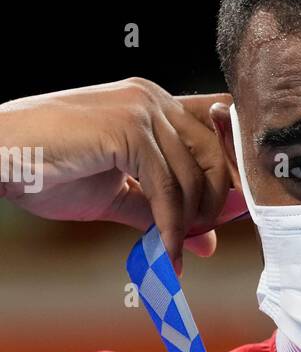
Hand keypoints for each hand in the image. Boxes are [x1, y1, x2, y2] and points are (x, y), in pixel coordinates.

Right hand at [0, 78, 234, 269]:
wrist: (0, 159)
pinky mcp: (128, 129)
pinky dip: (170, 228)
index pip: (213, 135)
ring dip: (189, 224)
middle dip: (214, 204)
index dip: (227, 177)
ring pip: (192, 177)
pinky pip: (166, 189)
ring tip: (175, 251)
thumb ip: (161, 210)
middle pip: (214, 155)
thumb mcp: (117, 194)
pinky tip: (166, 253)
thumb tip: (206, 240)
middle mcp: (152, 98)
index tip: (225, 218)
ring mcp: (141, 109)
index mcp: (152, 103)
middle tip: (199, 240)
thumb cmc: (48, 171)